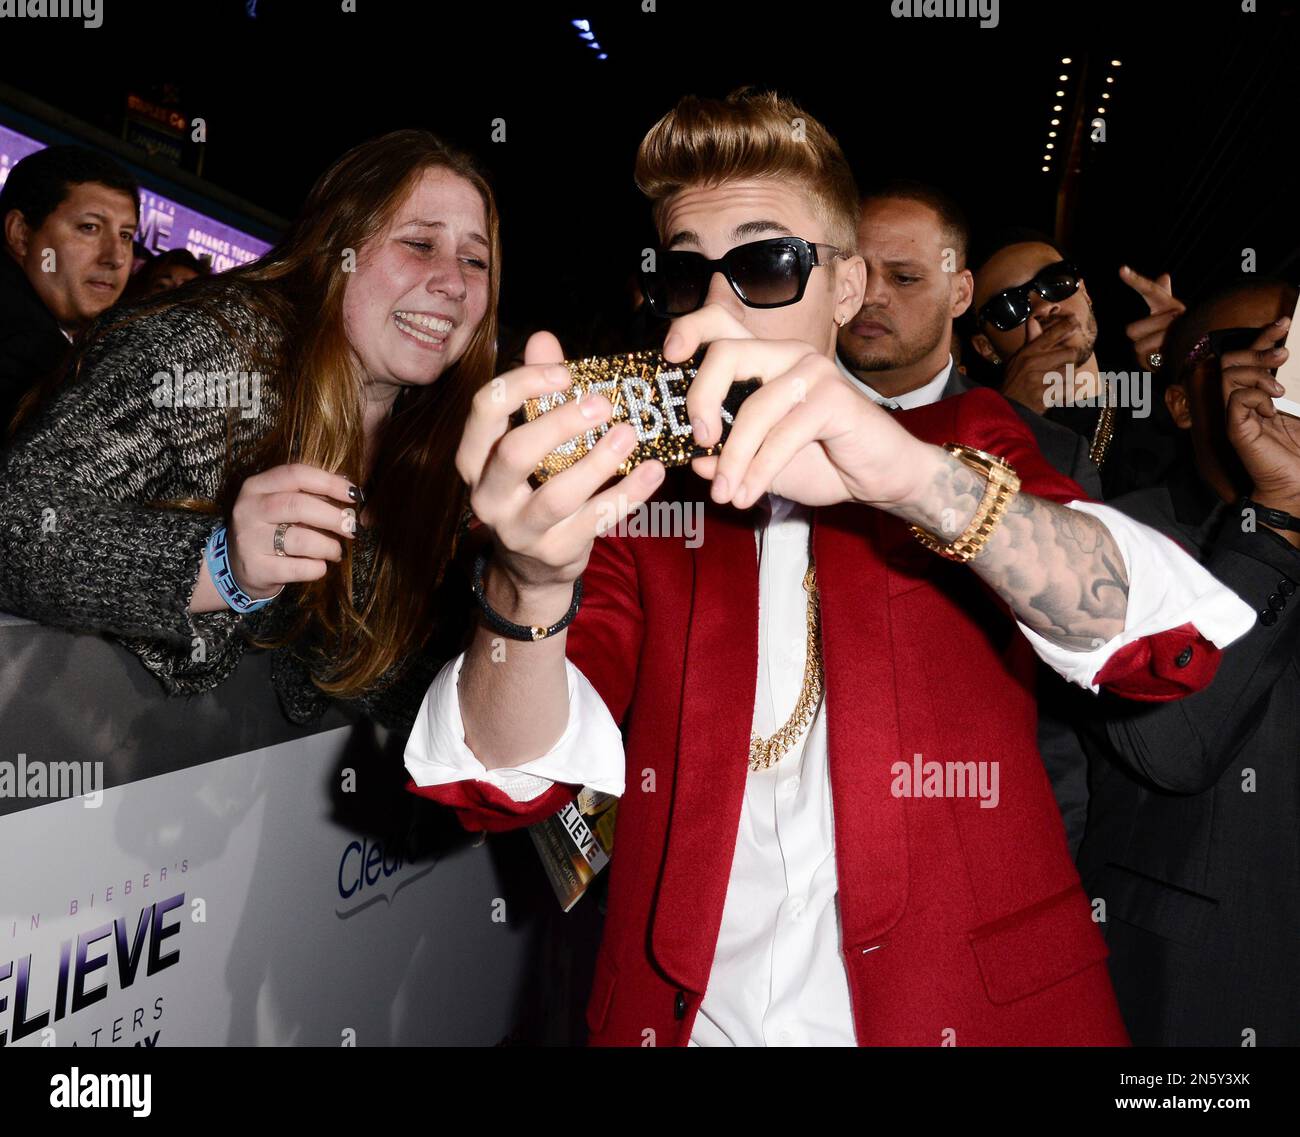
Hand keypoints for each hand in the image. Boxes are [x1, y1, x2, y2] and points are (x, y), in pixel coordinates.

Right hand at [227, 463, 357, 598]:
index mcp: (256, 486)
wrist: (237, 566)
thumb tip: (351, 491)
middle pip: (299, 505)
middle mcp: (248, 510)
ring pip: (301, 540)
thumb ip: (310, 495)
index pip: (296, 474)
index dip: (329, 482)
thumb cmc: (271, 530)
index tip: (354, 495)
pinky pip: (299, 568)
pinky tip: (320, 565)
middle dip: (334, 517)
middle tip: (351, 528)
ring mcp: (249, 540)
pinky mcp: (256, 569)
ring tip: (336, 551)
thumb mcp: (281, 505)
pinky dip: (317, 567)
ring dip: (329, 546)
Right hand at [455, 330, 665, 598]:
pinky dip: (627, 494)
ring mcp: (520, 530)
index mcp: (475, 459)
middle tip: (603, 403)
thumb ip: (535, 393)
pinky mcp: (556, 553)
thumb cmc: (530, 488)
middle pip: (517, 452)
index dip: (524, 383)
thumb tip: (543, 338)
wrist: (529, 569)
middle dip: (562, 423)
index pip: (485, 410)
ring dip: (599, 462)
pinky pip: (596, 520)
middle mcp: (489, 496)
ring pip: (558, 494)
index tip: (566, 373)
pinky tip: (653, 470)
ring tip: (630, 434)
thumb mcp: (526, 442)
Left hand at [662, 303, 930, 509]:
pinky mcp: (834, 398)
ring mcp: (813, 371)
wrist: (879, 477)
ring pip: (754, 406)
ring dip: (734, 458)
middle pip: (726, 352)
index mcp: (764, 360)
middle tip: (699, 441)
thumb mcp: (760, 463)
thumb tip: (691, 461)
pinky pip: (783, 435)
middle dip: (701, 398)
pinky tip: (748, 495)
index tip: (668, 357)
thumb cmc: (821, 462)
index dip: (690, 330)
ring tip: (726, 493)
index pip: (721, 322)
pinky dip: (760, 470)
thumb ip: (725, 457)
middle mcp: (787, 354)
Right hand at [999, 313, 1088, 413]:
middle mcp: (1033, 364)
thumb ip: (1030, 342)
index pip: (1050, 335)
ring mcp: (1039, 381)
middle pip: (1069, 354)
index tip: (1075, 320)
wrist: (1006, 408)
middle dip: (1070, 360)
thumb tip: (1033, 321)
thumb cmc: (1014, 382)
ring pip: (1069, 373)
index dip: (1065, 326)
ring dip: (1066, 378)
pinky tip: (1056, 393)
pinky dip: (1065, 392)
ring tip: (1053, 383)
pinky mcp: (1045, 396)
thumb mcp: (1017, 360)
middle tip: (1062, 365)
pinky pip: (1067, 390)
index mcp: (1027, 353)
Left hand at [1120, 264, 1184, 368]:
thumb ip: (1163, 293)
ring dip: (1145, 352)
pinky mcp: (1174, 352)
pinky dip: (1150, 362)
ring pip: (1138, 346)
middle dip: (1139, 337)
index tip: (1121, 270)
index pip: (1150, 291)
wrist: (1200, 350)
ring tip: (1160, 348)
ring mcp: (1175, 333)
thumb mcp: (1169, 311)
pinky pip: (1147, 359)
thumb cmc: (1178, 329)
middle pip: (1132, 330)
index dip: (1136, 281)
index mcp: (1169, 304)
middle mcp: (1174, 315)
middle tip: (1156, 336)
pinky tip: (1162, 357)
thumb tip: (1164, 275)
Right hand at [1221, 318, 1299, 512]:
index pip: (1249, 358)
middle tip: (1283, 354)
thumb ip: (1297, 388)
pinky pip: (1235, 400)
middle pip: (1230, 362)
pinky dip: (1254, 396)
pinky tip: (1271, 408)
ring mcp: (1237, 417)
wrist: (1298, 487)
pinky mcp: (1236, 431)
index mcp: (1258, 396)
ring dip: (1256, 372)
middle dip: (1257, 350)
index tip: (1283, 322)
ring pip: (1228, 377)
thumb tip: (1299, 356)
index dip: (1263, 337)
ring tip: (1279, 386)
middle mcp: (1243, 404)